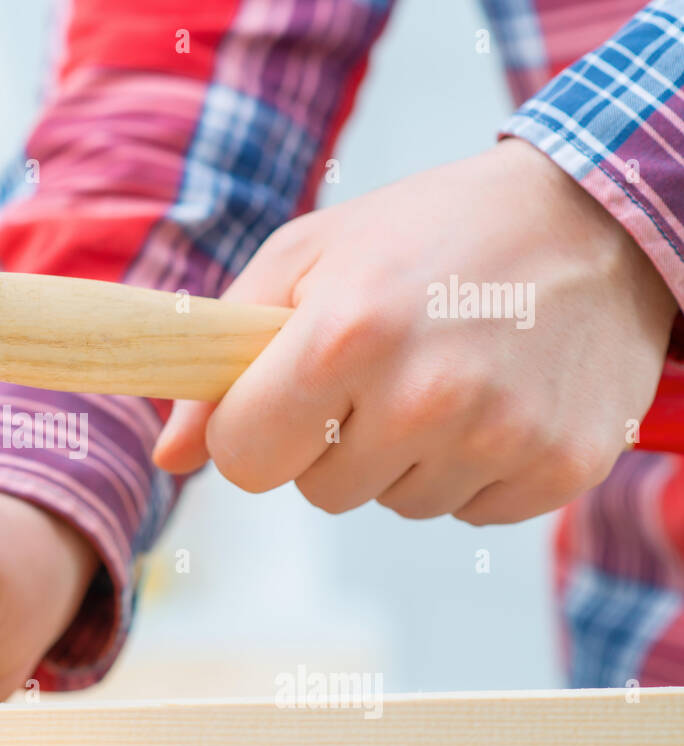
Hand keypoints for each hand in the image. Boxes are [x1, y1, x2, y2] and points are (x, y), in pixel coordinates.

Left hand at [154, 139, 676, 523]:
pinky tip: (493, 399)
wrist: (594, 217)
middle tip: (379, 368)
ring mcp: (500, 437)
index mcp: (345, 336)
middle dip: (328, 440)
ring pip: (393, 504)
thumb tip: (169, 458)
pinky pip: (467, 512)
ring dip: (401, 456)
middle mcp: (424, 396)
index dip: (253, 428)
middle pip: (317, 491)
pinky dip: (469, 468)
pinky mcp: (560, 467)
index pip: (244, 459)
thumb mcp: (306, 257)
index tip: (282, 395)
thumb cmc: (427, 232)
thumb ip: (222, 354)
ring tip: (443, 373)